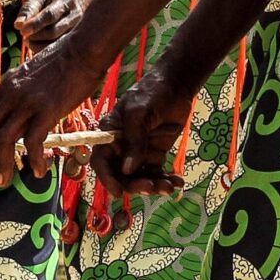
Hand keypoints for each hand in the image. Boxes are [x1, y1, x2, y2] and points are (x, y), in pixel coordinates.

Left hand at [0, 37, 100, 183]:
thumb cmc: (67, 59)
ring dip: (2, 164)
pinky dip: (34, 160)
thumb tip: (25, 108)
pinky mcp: (47, 110)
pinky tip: (39, 171)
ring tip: (5, 180)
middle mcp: (12, 93)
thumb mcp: (35, 72)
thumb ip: (25, 89)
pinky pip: (32, 142)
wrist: (83, 49)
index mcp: (8, 83)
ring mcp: (28, 102)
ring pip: (5, 140)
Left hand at [17, 0, 81, 47]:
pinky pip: (58, 49)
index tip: (21, 30)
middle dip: (35, 35)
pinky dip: (43, 50)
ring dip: (38, 45)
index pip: (50, 15)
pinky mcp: (75, 39)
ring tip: (28, 39)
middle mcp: (76, 15)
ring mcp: (77, 29)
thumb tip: (18, 25)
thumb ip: (29, 8)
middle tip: (23, 34)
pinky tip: (36, 44)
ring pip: (56, 43)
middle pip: (53, 32)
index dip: (35, 24)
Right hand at [96, 62, 193, 198]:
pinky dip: (166, 180)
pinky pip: (156, 173)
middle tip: (152, 187)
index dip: (107, 178)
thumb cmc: (152, 94)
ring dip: (153, 185)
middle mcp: (121, 147)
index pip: (101, 162)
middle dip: (135, 185)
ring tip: (169, 186)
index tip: (118, 193)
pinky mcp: (154, 155)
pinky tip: (178, 182)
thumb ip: (134, 140)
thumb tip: (128, 170)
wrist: (177, 86)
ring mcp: (138, 152)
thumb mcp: (139, 114)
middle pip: (122, 175)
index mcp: (109, 135)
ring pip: (140, 178)